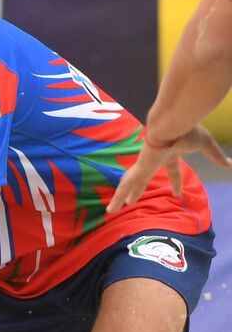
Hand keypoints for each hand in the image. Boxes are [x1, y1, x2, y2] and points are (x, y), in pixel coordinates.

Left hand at [106, 124, 231, 213]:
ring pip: (131, 184)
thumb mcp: (206, 146)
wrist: (173, 122)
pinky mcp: (140, 167)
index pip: (173, 172)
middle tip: (131, 201)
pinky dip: (119, 196)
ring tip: (112, 209)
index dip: (175, 183)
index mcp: (170, 155)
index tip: (176, 193)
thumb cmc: (188, 131)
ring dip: (122, 196)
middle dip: (138, 190)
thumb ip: (216, 156)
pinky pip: (127, 185)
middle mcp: (154, 160)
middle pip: (143, 179)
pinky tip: (111, 208)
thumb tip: (230, 165)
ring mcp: (145, 164)